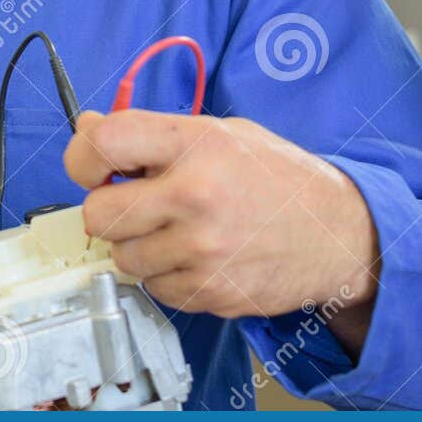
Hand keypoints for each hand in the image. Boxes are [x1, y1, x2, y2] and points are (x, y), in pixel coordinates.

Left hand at [63, 110, 378, 335]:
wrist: (339, 233)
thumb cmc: (277, 178)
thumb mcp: (220, 133)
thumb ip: (152, 132)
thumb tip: (88, 129)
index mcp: (196, 144)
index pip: (104, 143)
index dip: (83, 156)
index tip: (92, 167)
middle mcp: (196, 196)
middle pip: (98, 214)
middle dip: (108, 211)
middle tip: (135, 205)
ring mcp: (203, 251)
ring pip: (123, 258)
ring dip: (138, 246)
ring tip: (176, 230)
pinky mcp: (212, 292)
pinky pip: (155, 289)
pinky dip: (167, 276)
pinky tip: (198, 256)